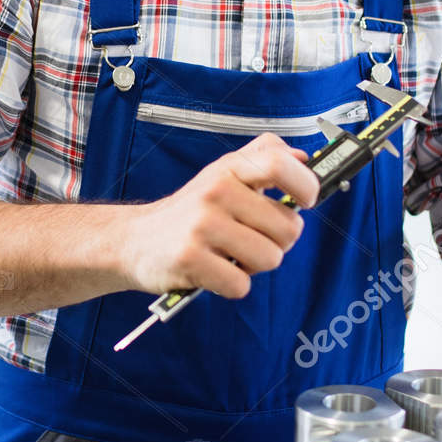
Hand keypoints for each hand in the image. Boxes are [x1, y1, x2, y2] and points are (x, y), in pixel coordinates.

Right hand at [121, 133, 317, 298]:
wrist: (135, 240)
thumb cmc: (189, 212)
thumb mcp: (222, 174)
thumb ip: (261, 159)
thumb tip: (302, 156)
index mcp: (228, 168)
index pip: (280, 164)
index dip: (306, 185)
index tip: (306, 201)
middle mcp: (215, 191)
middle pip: (288, 227)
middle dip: (278, 242)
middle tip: (251, 239)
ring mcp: (201, 225)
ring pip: (270, 258)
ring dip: (255, 266)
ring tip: (230, 255)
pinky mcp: (190, 259)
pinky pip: (241, 285)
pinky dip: (232, 285)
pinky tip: (214, 271)